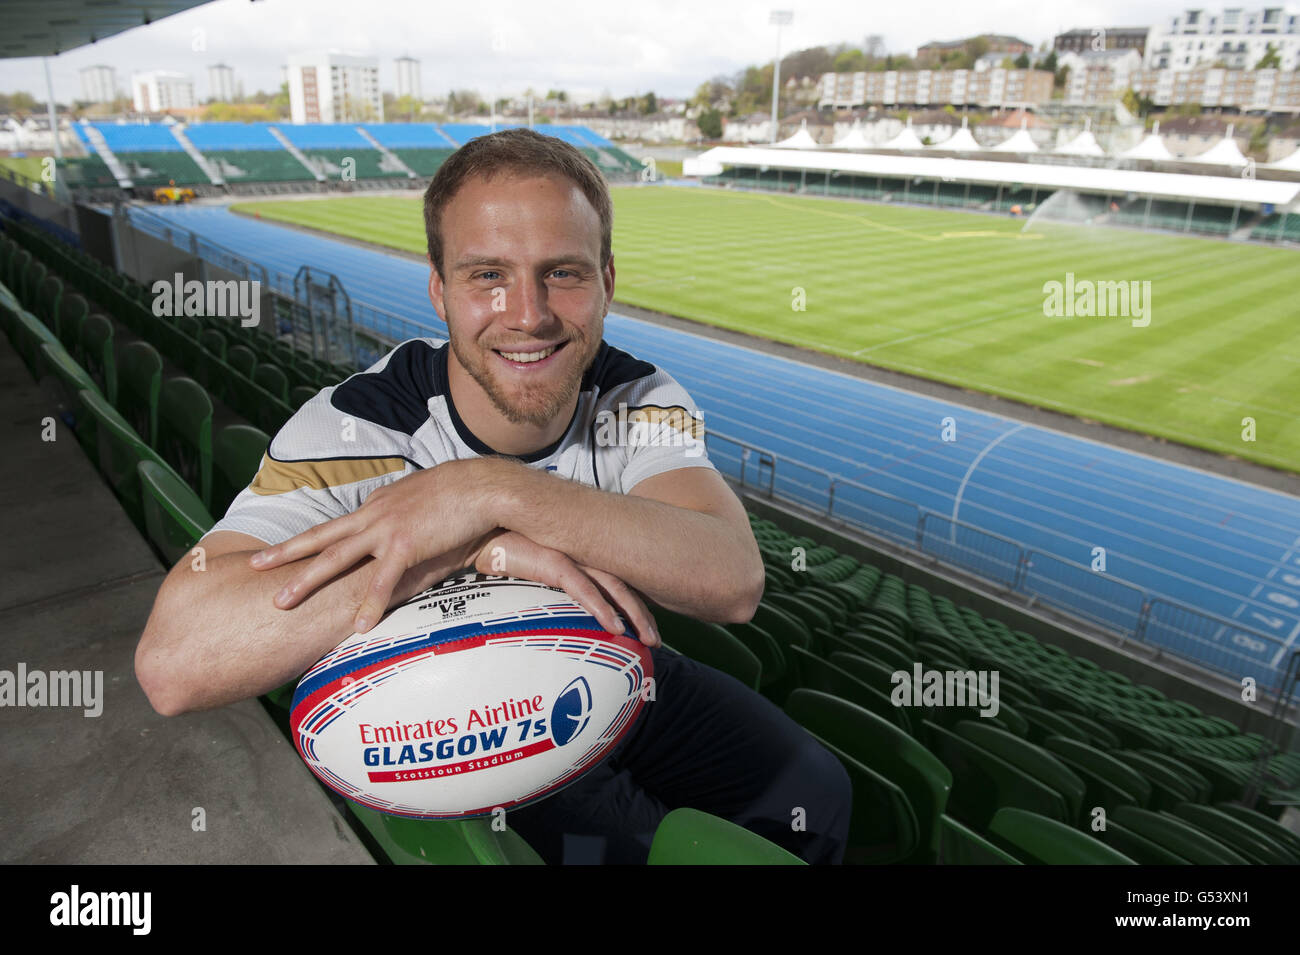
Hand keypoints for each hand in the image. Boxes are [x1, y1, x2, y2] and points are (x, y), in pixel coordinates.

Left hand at [249, 461, 495, 630]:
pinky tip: (358, 626)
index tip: (282, 554)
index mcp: (376, 506)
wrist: (481, 486)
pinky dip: (369, 604)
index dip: (307, 541)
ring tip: (281, 602)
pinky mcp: (407, 546)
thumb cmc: (459, 493)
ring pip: (336, 557)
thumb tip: (396, 529)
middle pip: (320, 537)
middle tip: (255, 566)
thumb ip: (401, 515)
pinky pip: (383, 581)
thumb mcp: (420, 499)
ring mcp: (386, 530)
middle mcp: (373, 516)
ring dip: (306, 580)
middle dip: (285, 554)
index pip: (335, 527)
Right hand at [471, 530, 659, 647]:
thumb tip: (556, 625)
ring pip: (612, 585)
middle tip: (656, 640)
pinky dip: (601, 606)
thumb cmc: (502, 554)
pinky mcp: (551, 560)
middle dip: (643, 613)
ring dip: (632, 613)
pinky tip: (615, 626)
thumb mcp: (533, 576)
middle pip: (623, 583)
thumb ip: (548, 593)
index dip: (634, 604)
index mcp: (580, 556)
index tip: (645, 630)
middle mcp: (581, 553)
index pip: (617, 580)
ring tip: (646, 638)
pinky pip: (582, 586)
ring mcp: (568, 554)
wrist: (476, 531)